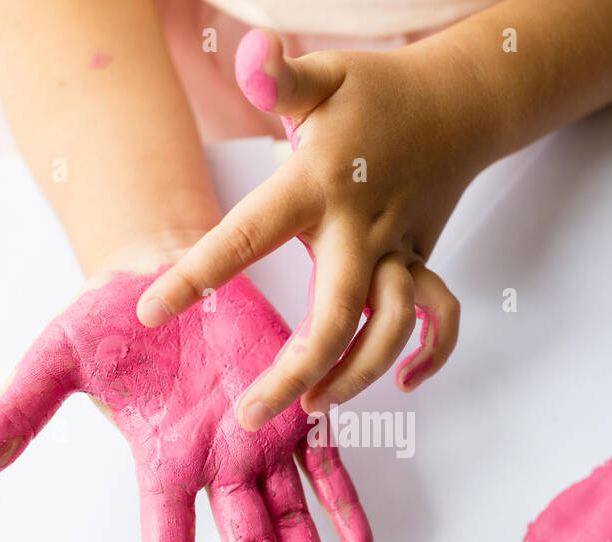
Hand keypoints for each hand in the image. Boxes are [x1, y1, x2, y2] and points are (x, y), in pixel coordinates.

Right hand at [0, 264, 372, 541]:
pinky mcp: (295, 403)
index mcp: (163, 462)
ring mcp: (259, 437)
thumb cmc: (109, 315)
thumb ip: (17, 413)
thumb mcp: (53, 359)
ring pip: (290, 514)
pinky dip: (342, 498)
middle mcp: (215, 462)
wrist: (165, 268)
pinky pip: (326, 459)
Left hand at [136, 29, 496, 429]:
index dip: (198, 277)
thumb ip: (281, 75)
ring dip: (356, 377)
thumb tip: (250, 53)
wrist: (461, 102)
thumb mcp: (324, 76)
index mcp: (317, 187)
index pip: (247, 237)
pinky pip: (438, 318)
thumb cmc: (377, 92)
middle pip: (334, 315)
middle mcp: (360, 228)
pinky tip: (406, 382)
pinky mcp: (422, 262)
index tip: (150, 315)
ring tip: (312, 408)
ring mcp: (398, 251)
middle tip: (250, 417)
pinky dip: (432, 354)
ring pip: (389, 329)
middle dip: (294, 371)